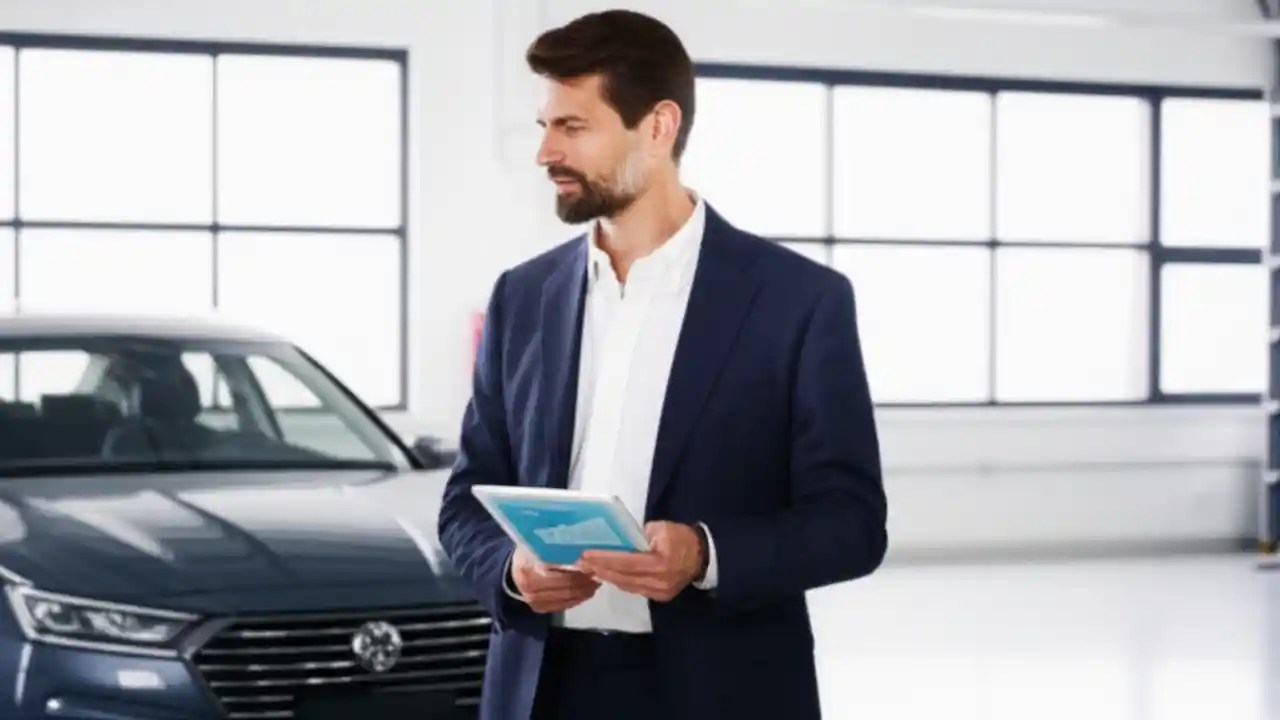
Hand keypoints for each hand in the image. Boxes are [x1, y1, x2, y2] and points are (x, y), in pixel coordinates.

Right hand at [510, 545, 600, 613]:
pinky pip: (565, 605)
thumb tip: (583, 547)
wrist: (514, 570)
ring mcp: (535, 600)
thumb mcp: (539, 544)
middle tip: (599, 572)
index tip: (594, 562)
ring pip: (568, 596)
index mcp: (530, 568)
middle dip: (586, 580)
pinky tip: (587, 590)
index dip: (580, 568)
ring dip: (585, 590)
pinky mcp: (540, 608)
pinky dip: (578, 598)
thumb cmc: (530, 552)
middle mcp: (531, 587)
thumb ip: (557, 547)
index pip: (562, 571)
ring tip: (596, 580)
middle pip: (567, 586)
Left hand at [576, 521, 704, 601]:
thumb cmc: (680, 537)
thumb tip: (618, 543)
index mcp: (661, 561)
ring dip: (607, 577)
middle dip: (600, 570)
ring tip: (589, 569)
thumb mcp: (660, 528)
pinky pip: (634, 589)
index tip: (586, 556)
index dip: (605, 559)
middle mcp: (659, 580)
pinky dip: (620, 581)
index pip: (627, 562)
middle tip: (580, 563)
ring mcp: (660, 592)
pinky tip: (607, 575)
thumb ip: (638, 537)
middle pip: (623, 577)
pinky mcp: (659, 597)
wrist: (702, 556)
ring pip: (627, 585)